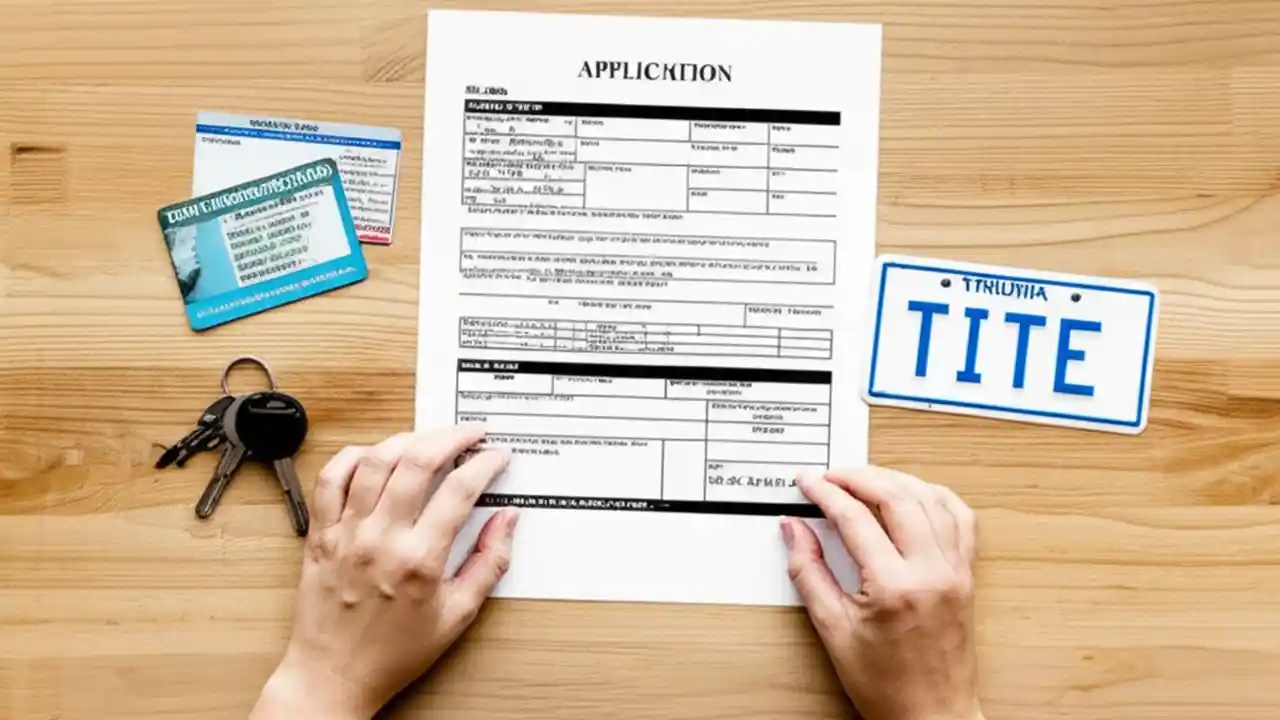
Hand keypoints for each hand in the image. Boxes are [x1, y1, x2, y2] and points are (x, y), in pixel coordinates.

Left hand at [251, 425, 516, 719]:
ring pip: (375, 460)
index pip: (459, 490)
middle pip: (417, 461)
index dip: (485, 464)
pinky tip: (375, 456)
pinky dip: (353, 457)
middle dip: (451, 436)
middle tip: (470, 433)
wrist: (334, 676)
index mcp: (419, 560)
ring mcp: (346, 533)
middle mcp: (380, 539)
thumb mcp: (457, 616)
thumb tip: (507, 521)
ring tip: (429, 439)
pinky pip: (330, 479)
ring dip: (407, 439)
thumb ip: (489, 563)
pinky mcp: (320, 535)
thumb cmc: (394, 653)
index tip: (497, 456)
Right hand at [782, 467, 980, 719]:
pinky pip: (960, 517)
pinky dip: (935, 496)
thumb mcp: (833, 630)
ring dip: (894, 480)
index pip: (855, 518)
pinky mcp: (967, 574)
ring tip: (865, 479)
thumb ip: (809, 573)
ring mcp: (955, 571)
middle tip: (831, 476)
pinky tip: (913, 494)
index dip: (825, 493)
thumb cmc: (886, 685)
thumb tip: (794, 531)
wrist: (931, 715)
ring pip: (930, 498)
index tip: (808, 484)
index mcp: (895, 587)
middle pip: (896, 496)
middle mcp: (932, 572)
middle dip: (858, 477)